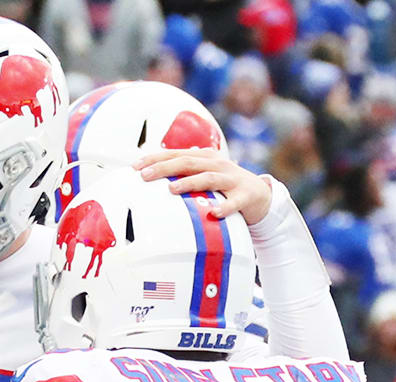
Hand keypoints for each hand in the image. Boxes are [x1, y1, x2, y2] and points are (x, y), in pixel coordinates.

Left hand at [133, 148, 272, 224]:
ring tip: (171, 190)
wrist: (261, 194)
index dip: (156, 158)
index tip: (134, 166)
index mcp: (205, 158)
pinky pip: (234, 202)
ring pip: (208, 178)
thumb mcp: (204, 175)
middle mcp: (217, 165)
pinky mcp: (246, 196)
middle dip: (165, 168)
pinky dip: (225, 207)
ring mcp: (232, 179)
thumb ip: (182, 175)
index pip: (176, 154)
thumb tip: (150, 179)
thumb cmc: (224, 187)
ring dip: (189, 183)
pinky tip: (214, 213)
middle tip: (144, 176)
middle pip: (188, 162)